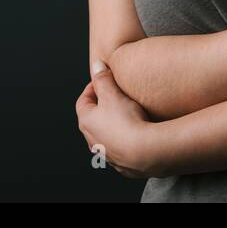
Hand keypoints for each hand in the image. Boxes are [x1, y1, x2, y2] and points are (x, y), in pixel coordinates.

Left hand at [75, 63, 158, 178]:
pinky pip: (119, 146)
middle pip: (93, 117)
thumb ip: (103, 78)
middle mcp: (91, 139)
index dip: (93, 88)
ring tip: (128, 114)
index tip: (104, 81)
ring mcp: (105, 152)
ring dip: (113, 123)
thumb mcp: (112, 93)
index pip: (83, 101)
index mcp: (86, 121)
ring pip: (105, 133)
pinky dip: (124, 138)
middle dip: (103, 105)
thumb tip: (96, 65)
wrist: (144, 151)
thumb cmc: (126, 121)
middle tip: (116, 96)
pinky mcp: (120, 162)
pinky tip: (136, 132)